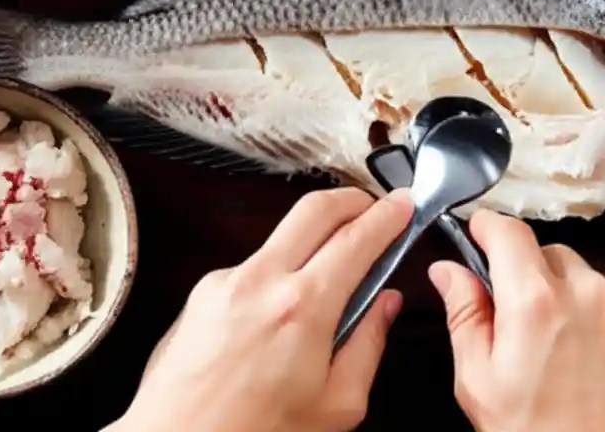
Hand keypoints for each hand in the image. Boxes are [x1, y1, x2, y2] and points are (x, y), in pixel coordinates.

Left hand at [108, 187, 413, 431]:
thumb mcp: (336, 405)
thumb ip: (368, 345)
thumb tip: (385, 306)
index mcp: (302, 309)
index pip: (357, 238)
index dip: (388, 215)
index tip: (403, 207)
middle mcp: (260, 282)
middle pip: (315, 208)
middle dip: (352, 199)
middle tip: (374, 211)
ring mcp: (224, 282)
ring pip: (281, 236)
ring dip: (313, 238)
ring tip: (331, 272)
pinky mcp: (201, 292)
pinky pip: (252, 267)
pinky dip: (278, 273)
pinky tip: (284, 307)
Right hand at [428, 209, 604, 431]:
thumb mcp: (478, 382)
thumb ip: (463, 315)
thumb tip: (448, 271)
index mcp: (535, 301)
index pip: (508, 231)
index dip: (487, 227)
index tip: (478, 233)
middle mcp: (588, 293)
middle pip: (548, 254)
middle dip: (527, 275)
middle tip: (516, 321)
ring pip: (586, 280)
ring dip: (566, 299)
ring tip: (557, 354)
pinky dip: (599, 323)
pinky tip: (588, 366)